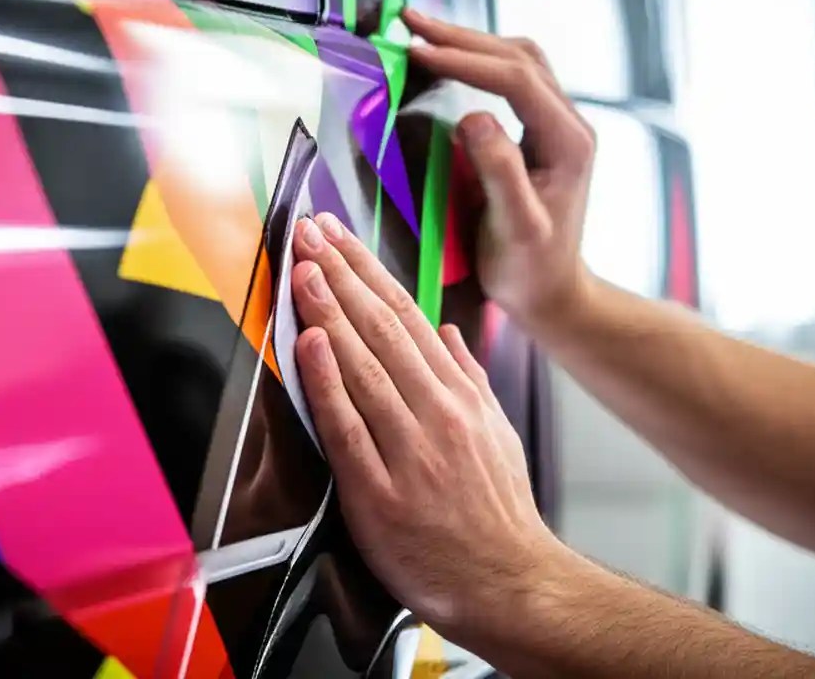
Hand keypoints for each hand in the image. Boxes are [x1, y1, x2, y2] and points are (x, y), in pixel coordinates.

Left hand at [288, 213, 567, 640]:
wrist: (511, 583)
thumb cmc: (498, 513)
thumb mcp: (497, 434)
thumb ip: (470, 379)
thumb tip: (451, 333)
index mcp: (459, 395)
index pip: (407, 316)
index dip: (367, 271)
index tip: (338, 237)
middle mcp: (435, 412)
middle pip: (381, 328)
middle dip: (341, 274)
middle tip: (308, 232)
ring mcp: (408, 449)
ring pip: (364, 366)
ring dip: (329, 312)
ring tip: (303, 268)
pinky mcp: (379, 492)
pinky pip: (347, 428)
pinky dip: (327, 382)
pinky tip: (309, 344)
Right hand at [404, 9, 598, 333]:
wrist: (551, 292)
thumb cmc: (531, 269)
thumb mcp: (516, 228)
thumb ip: (499, 172)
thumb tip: (471, 118)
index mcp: (568, 142)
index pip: (516, 79)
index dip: (467, 61)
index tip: (419, 53)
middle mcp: (568, 124)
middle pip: (517, 57)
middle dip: (462, 38)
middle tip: (410, 24)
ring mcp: (554, 125)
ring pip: (516, 60)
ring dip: (469, 42)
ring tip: (421, 32)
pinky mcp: (537, 132)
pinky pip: (510, 79)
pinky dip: (476, 61)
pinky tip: (447, 58)